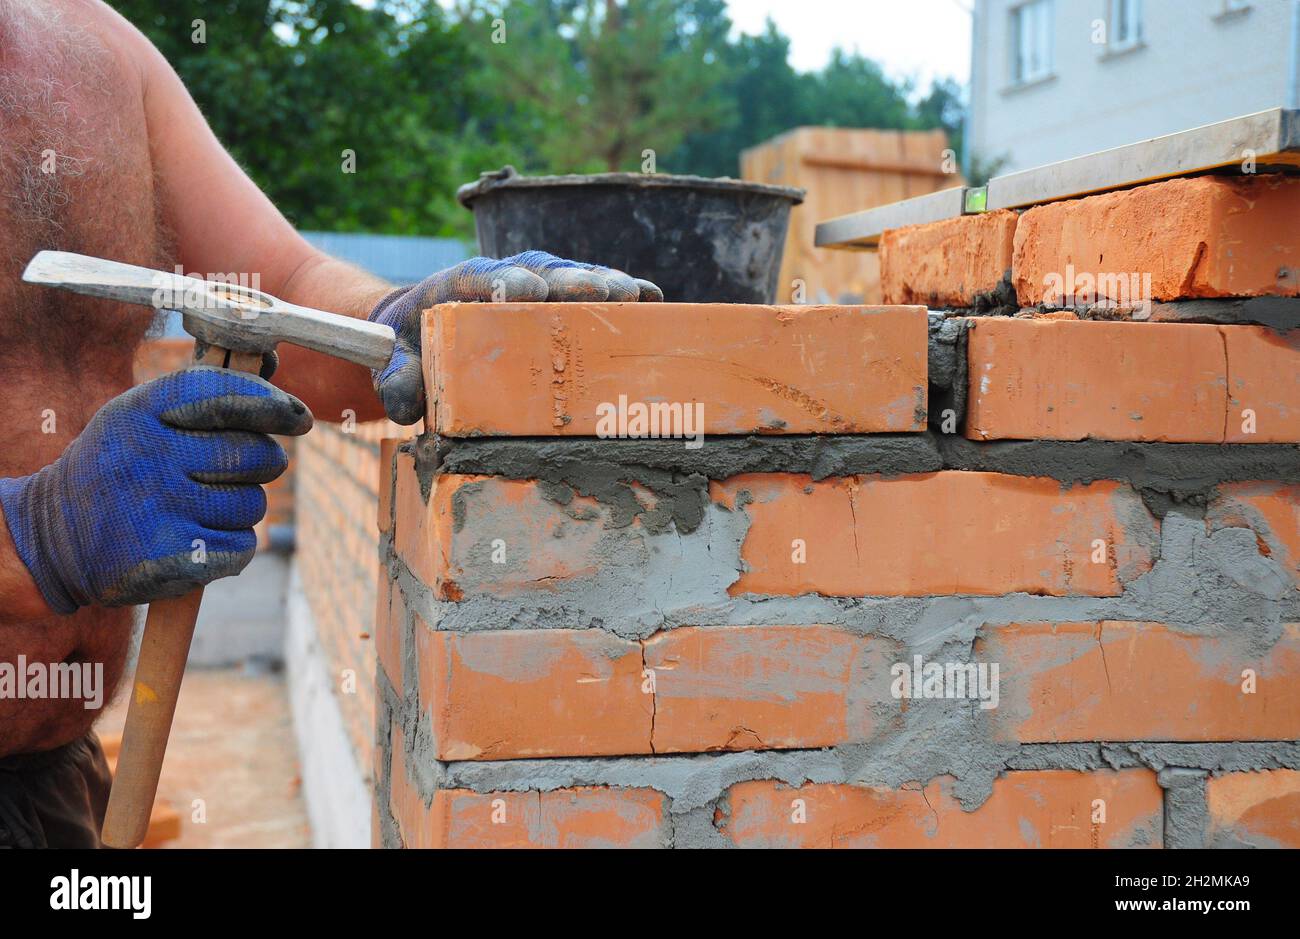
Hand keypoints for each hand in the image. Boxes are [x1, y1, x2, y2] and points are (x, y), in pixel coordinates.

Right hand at [0, 368, 312, 613]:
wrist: (57, 538)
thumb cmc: (122, 469)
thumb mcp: (141, 418)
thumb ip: (203, 397)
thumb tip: (278, 374)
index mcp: (140, 413)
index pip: (222, 393)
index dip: (271, 402)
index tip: (298, 417)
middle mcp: (148, 457)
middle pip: (254, 453)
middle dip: (262, 462)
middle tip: (237, 470)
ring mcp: (158, 509)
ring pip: (252, 504)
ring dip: (240, 509)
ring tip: (199, 509)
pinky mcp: (170, 557)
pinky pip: (241, 547)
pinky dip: (230, 548)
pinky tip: (196, 542)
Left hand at [367, 250, 662, 424]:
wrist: (420, 327)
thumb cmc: (410, 344)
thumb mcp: (393, 362)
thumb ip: (396, 380)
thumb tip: (406, 404)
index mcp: (458, 285)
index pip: (481, 277)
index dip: (504, 282)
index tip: (527, 290)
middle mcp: (503, 277)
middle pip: (540, 271)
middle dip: (571, 281)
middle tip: (602, 292)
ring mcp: (536, 286)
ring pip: (572, 277)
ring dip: (605, 284)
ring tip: (637, 296)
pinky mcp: (560, 300)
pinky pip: (592, 292)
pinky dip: (623, 294)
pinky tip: (655, 300)